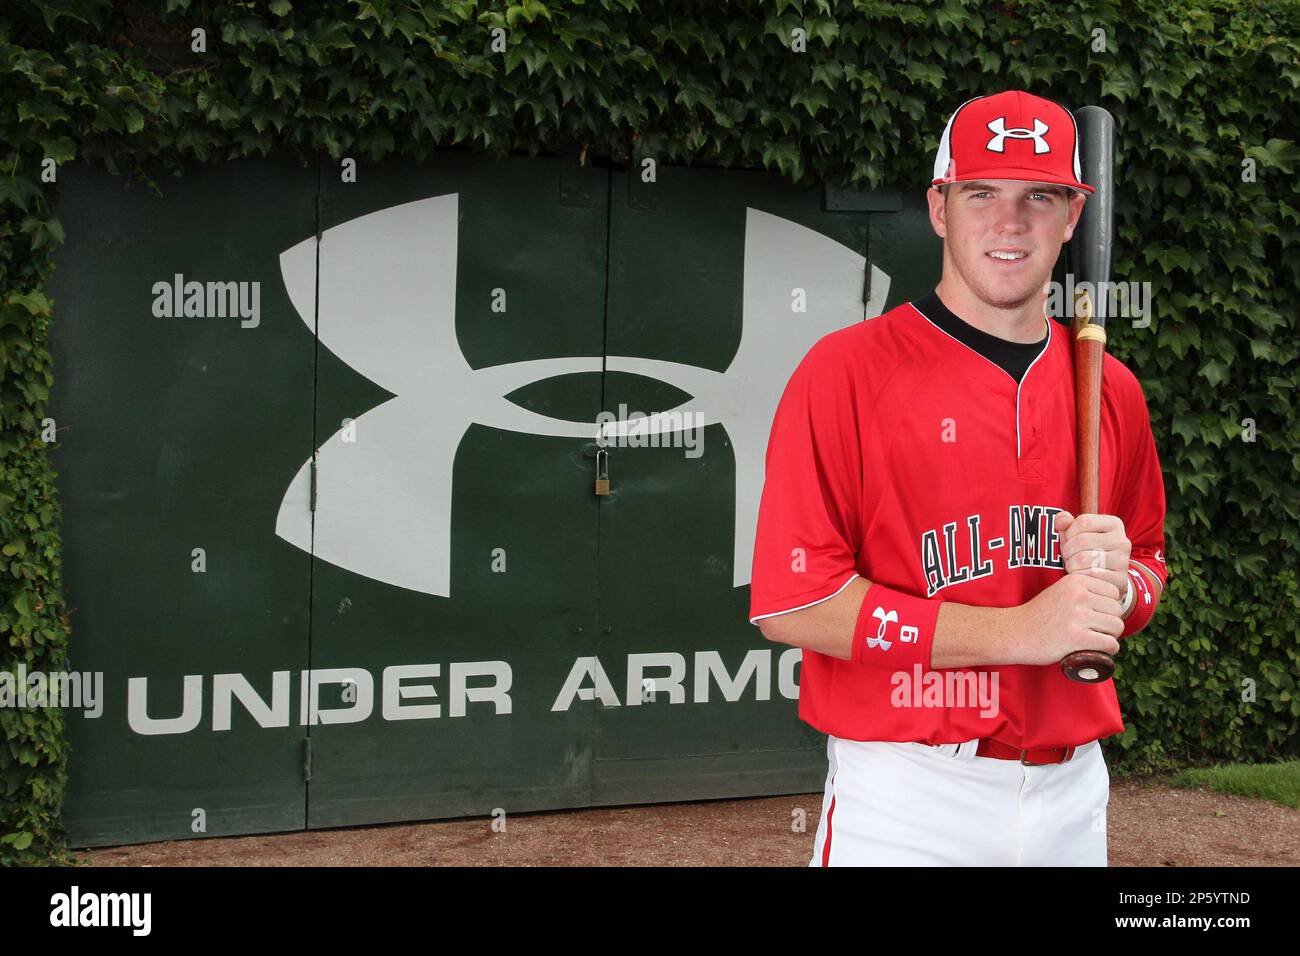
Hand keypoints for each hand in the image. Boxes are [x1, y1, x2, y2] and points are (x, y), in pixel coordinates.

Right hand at [1001, 573, 1123, 665]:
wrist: (1015, 633)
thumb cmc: (1039, 615)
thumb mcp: (1059, 591)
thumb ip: (1082, 590)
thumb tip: (1113, 600)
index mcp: (1076, 581)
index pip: (1113, 592)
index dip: (1109, 606)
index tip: (1097, 616)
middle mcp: (1078, 595)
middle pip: (1117, 610)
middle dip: (1110, 622)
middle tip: (1096, 630)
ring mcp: (1077, 616)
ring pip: (1116, 626)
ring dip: (1110, 636)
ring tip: (1096, 640)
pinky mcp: (1077, 638)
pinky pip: (1109, 644)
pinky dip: (1108, 650)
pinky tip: (1099, 651)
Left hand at [1053, 510, 1130, 598]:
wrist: (1104, 578)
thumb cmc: (1086, 551)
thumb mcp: (1075, 533)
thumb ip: (1065, 522)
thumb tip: (1061, 521)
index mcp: (1114, 524)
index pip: (1084, 521)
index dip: (1068, 532)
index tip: (1068, 540)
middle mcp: (1122, 541)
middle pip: (1082, 540)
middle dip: (1067, 550)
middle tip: (1067, 557)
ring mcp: (1123, 561)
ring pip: (1084, 559)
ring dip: (1071, 564)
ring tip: (1072, 566)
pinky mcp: (1119, 579)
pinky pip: (1090, 575)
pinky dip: (1078, 576)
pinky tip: (1080, 575)